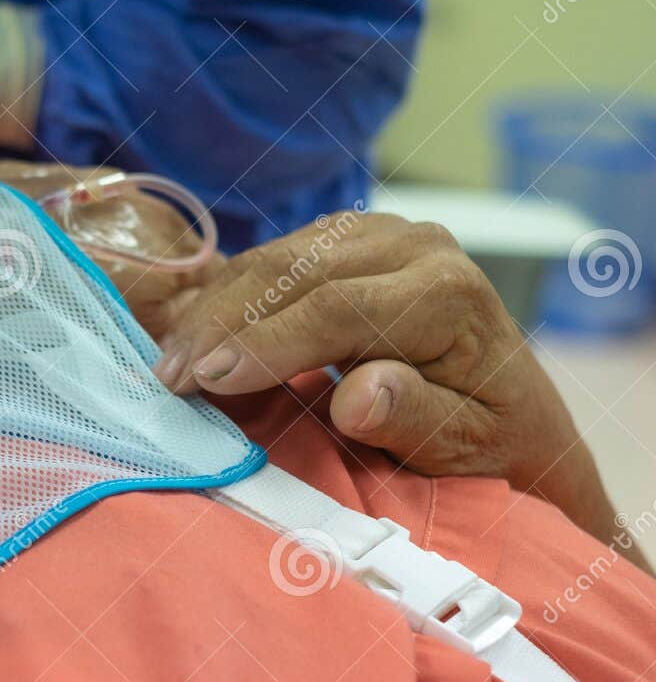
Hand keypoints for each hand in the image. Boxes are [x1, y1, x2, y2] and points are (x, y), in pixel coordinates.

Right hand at [132, 211, 625, 548]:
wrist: (515, 413)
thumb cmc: (488, 443)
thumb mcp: (464, 447)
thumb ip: (415, 418)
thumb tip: (360, 394)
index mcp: (449, 295)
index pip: (338, 309)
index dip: (264, 344)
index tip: (205, 382)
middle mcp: (418, 247)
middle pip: (296, 274)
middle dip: (222, 325)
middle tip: (167, 376)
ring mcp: (382, 234)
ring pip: (277, 258)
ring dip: (214, 308)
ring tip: (169, 360)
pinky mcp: (350, 238)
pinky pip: (276, 257)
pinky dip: (228, 294)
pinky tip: (194, 332)